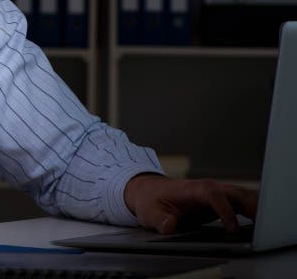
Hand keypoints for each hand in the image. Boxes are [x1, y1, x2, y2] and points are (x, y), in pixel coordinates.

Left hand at [124, 174, 257, 233]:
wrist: (149, 192)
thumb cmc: (150, 201)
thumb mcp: (149, 213)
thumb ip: (160, 220)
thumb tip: (168, 226)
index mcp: (191, 189)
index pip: (213, 195)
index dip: (225, 210)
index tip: (232, 227)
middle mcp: (206, 188)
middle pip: (234, 192)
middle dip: (249, 206)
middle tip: (262, 223)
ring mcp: (215, 192)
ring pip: (241, 195)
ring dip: (255, 206)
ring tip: (265, 222)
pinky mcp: (219, 200)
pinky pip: (240, 202)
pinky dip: (253, 209)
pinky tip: (260, 219)